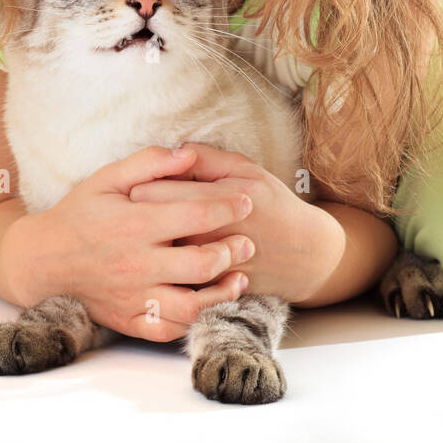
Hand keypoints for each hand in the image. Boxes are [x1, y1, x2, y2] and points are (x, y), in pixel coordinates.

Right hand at [4, 146, 257, 342]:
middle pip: (200, 263)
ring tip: (238, 278)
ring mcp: (132, 296)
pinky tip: (207, 305)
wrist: (43, 259)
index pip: (194, 214)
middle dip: (231, 252)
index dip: (227, 206)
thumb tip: (189, 153)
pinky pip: (167, 330)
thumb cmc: (81, 213)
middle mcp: (136, 263)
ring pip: (190, 306)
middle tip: (248, 242)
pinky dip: (192, 322)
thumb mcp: (108, 177)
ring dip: (221, 294)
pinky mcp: (127, 319)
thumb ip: (150, 163)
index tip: (247, 201)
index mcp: (134, 224)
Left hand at [128, 142, 344, 303]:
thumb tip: (172, 150)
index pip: (151, 191)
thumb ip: (207, 158)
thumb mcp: (248, 170)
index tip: (140, 185)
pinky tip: (166, 260)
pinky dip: (164, 270)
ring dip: (149, 245)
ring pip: (155, 255)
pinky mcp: (210, 292)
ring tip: (152, 235)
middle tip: (139, 211)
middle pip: (147, 225)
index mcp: (218, 199)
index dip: (139, 185)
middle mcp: (210, 236)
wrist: (305, 256)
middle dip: (137, 216)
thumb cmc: (274, 206)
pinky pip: (171, 281)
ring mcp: (208, 268)